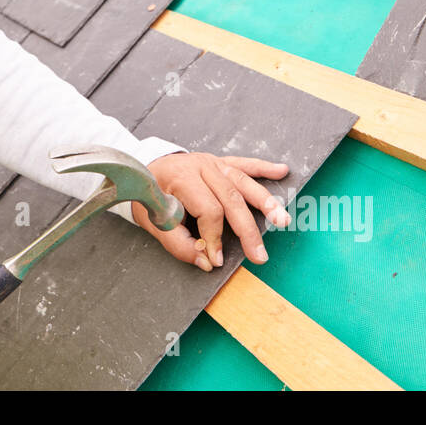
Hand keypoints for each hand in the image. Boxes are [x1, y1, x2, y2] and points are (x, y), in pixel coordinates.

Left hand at [131, 153, 291, 270]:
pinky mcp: (220, 162)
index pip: (208, 210)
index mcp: (182, 178)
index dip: (214, 237)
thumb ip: (178, 244)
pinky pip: (244, 164)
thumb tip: (206, 262)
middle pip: (231, 199)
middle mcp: (201, 167)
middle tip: (259, 255)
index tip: (216, 259)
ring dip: (265, 202)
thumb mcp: (153, 221)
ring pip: (243, 182)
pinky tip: (282, 171)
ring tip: (282, 220)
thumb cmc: (149, 195)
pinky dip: (264, 168)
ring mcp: (212, 163)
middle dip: (247, 230)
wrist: (143, 168)